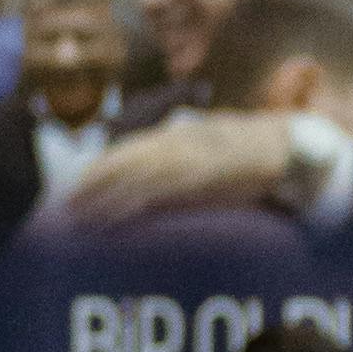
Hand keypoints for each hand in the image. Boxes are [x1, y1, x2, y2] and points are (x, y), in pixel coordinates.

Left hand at [56, 115, 307, 228]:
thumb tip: (148, 180)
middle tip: (67, 206)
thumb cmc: (244, 153)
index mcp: (178, 134)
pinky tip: (117, 215)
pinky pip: (162, 188)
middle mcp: (180, 140)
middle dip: (94, 183)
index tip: (75, 186)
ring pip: (138, 175)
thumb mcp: (205, 147)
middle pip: (126, 161)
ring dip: (107, 196)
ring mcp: (192, 156)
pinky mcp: (205, 174)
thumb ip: (177, 158)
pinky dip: (137, 200)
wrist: (286, 148)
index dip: (100, 167)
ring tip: (83, 217)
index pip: (130, 149)